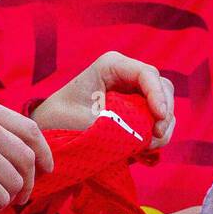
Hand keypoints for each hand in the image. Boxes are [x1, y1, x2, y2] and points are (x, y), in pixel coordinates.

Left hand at [31, 51, 174, 148]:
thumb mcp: (87, 122)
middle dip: (164, 114)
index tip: (158, 119)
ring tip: (147, 147)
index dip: (157, 96)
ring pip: (164, 105)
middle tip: (155, 138)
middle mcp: (126, 74)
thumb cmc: (61, 119)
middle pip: (162, 88)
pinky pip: (157, 120)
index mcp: (112, 65)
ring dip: (161, 128)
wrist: (48, 128)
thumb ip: (118, 127)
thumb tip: (147, 138)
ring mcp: (134, 92)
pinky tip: (145, 148)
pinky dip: (156, 134)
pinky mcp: (136, 110)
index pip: (146, 74)